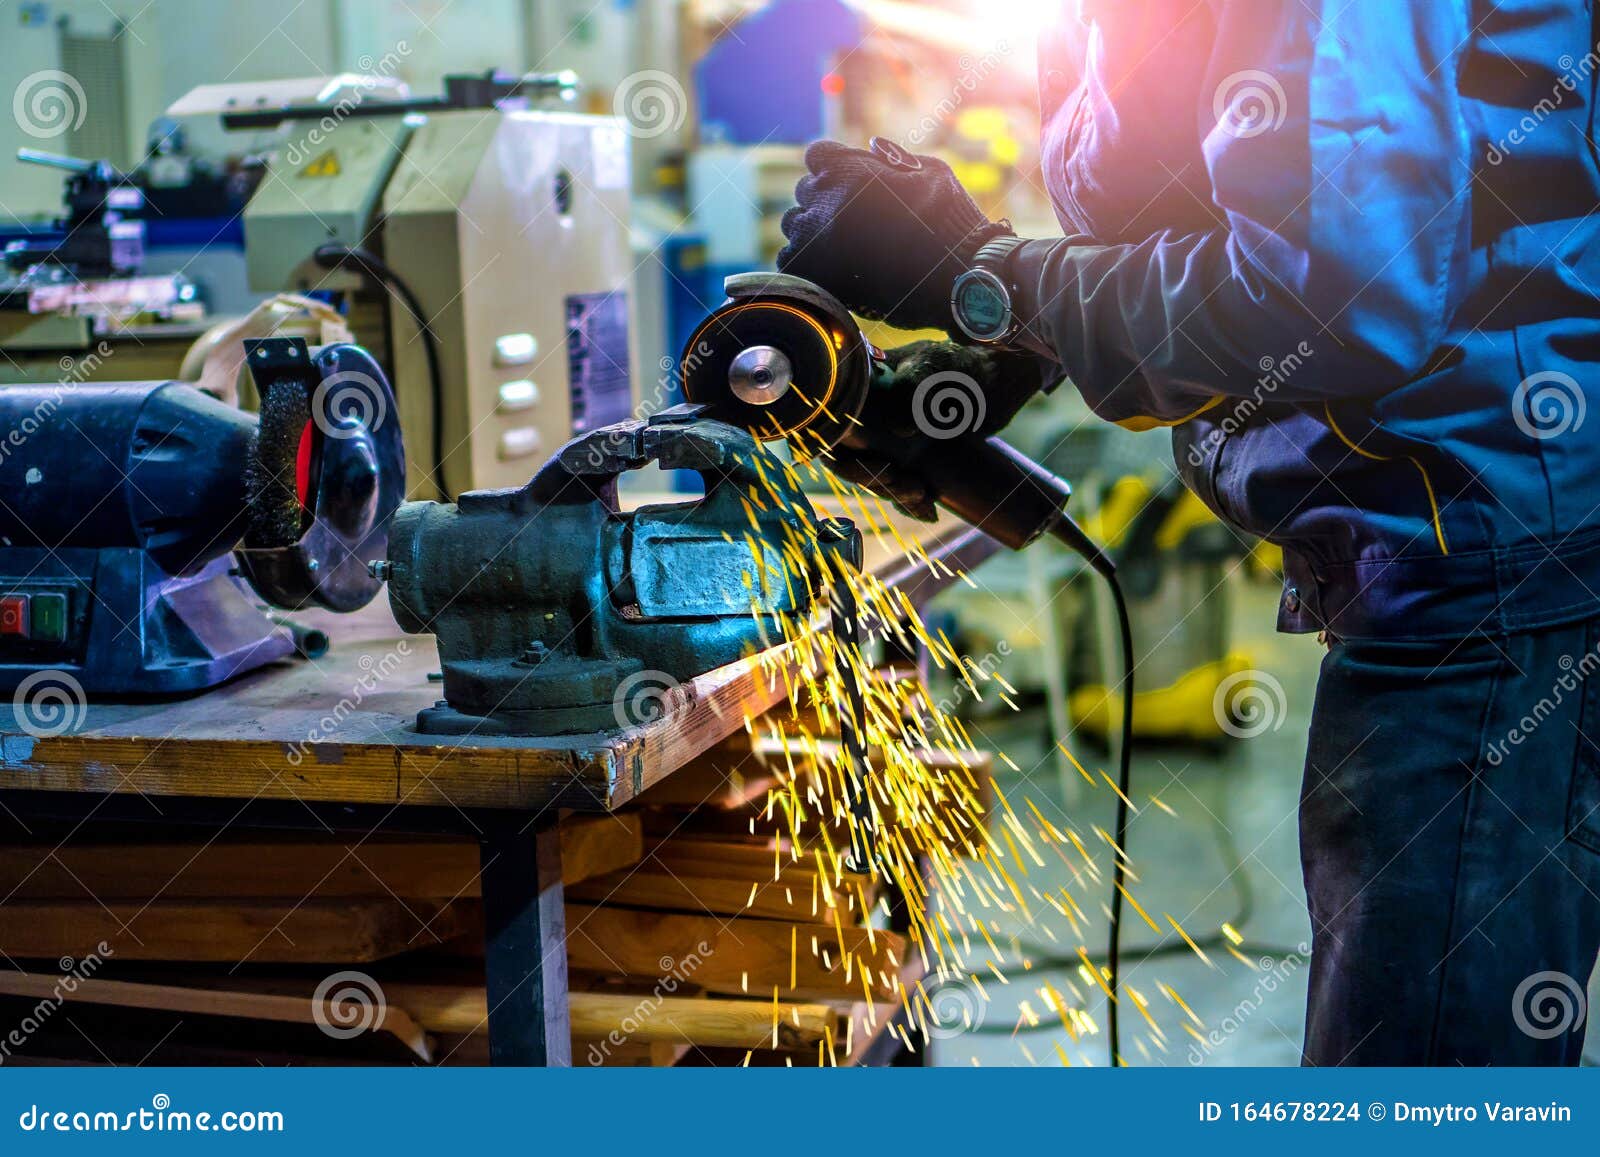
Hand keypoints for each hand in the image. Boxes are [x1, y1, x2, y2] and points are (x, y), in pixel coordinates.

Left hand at [777, 140, 1011, 331]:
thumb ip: (895, 158)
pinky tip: (829, 266)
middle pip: (807, 190)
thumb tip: (873, 147)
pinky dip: (804, 261)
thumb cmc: (948, 221)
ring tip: (843, 245)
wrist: (951, 278)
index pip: (819, 155)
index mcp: (848, 168)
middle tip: (852, 219)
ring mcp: (814, 237)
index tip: (849, 182)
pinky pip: (788, 259)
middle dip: (826, 199)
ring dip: (812, 229)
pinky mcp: (813, 273)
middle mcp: (824, 198)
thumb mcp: (930, 172)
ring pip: (795, 224)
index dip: (835, 168)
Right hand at [828, 341, 1052, 520]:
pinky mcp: (912, 457)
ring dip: (894, 495)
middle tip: (908, 486)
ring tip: (923, 497)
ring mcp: (889, 439)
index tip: (880, 469)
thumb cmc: (961, 362)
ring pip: (878, 478)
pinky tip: (929, 512)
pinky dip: (912, 503)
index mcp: (860, 393)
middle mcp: (868, 419)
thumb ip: (914, 384)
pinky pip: (902, 486)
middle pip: (853, 462)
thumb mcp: (934, 364)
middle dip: (876, 482)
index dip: (845, 459)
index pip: (833, 432)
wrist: (997, 378)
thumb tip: (900, 428)